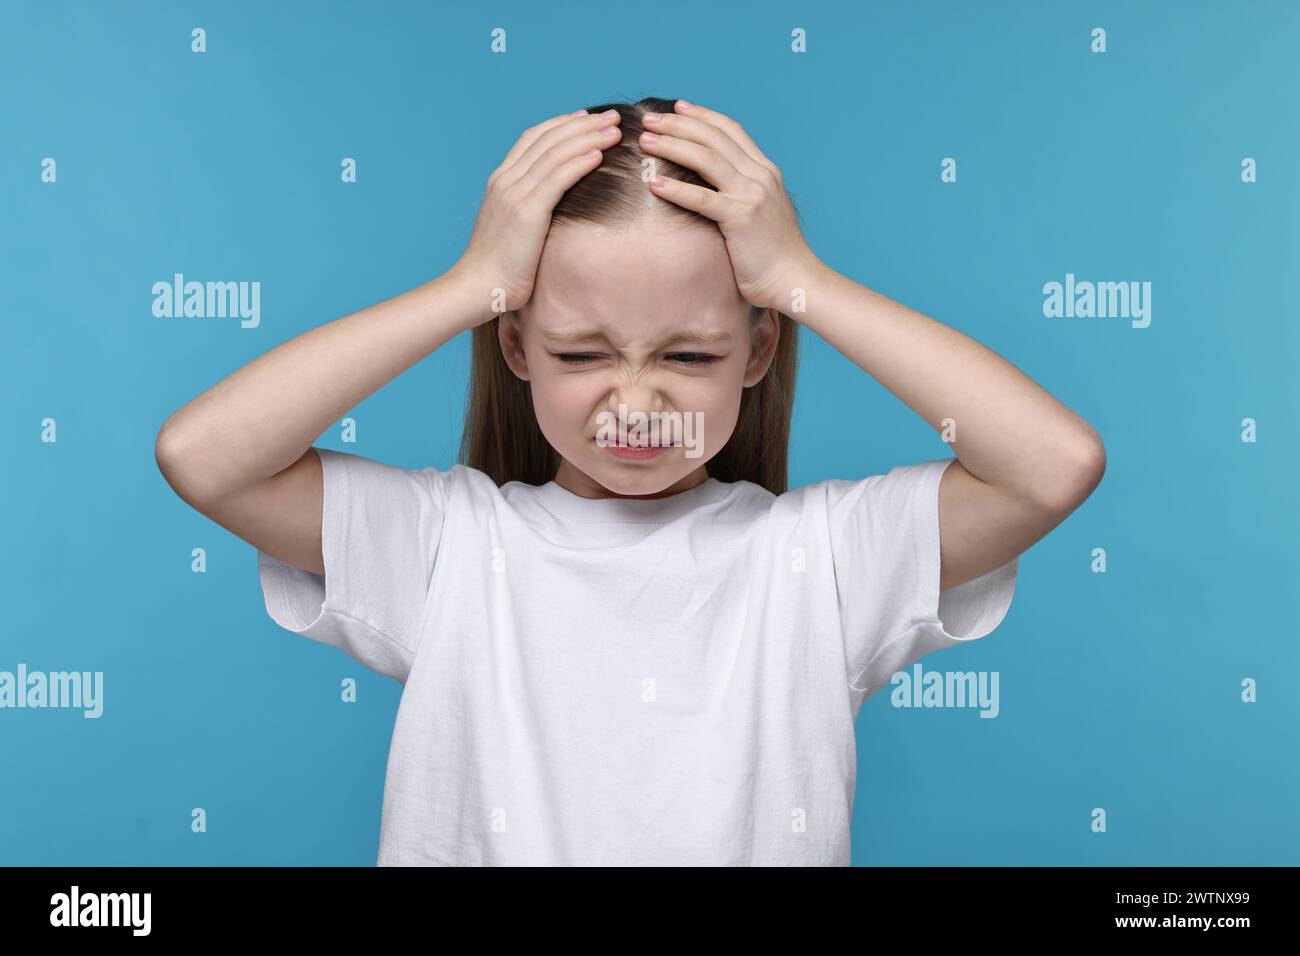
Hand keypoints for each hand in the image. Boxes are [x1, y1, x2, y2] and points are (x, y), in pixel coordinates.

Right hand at [452, 108, 624, 324]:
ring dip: (588, 138)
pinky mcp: (527, 211)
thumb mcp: (512, 227)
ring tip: (614, 131)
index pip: (533, 138)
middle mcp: (506, 180)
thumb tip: (552, 205)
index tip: (587, 117)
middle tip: (612, 116)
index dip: (562, 124)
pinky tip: (599, 155)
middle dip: (583, 125)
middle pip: (548, 139)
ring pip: (556, 154)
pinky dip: (579, 163)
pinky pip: (557, 179)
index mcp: (501, 180)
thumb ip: (528, 208)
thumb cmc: (499, 266)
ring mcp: (514, 193)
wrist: (478, 286)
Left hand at [639, 100, 819, 312]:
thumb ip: (745, 193)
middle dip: (678, 124)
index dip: (703, 116)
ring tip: (645, 141)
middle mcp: (760, 176)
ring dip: (672, 146)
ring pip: (706, 159)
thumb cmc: (775, 253)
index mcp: (766, 171)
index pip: (731, 131)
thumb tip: (720, 186)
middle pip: (714, 138)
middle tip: (650, 119)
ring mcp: (752, 195)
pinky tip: (654, 183)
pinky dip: (677, 189)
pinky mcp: (741, 219)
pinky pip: (702, 198)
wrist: (794, 279)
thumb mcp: (764, 212)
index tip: (678, 107)